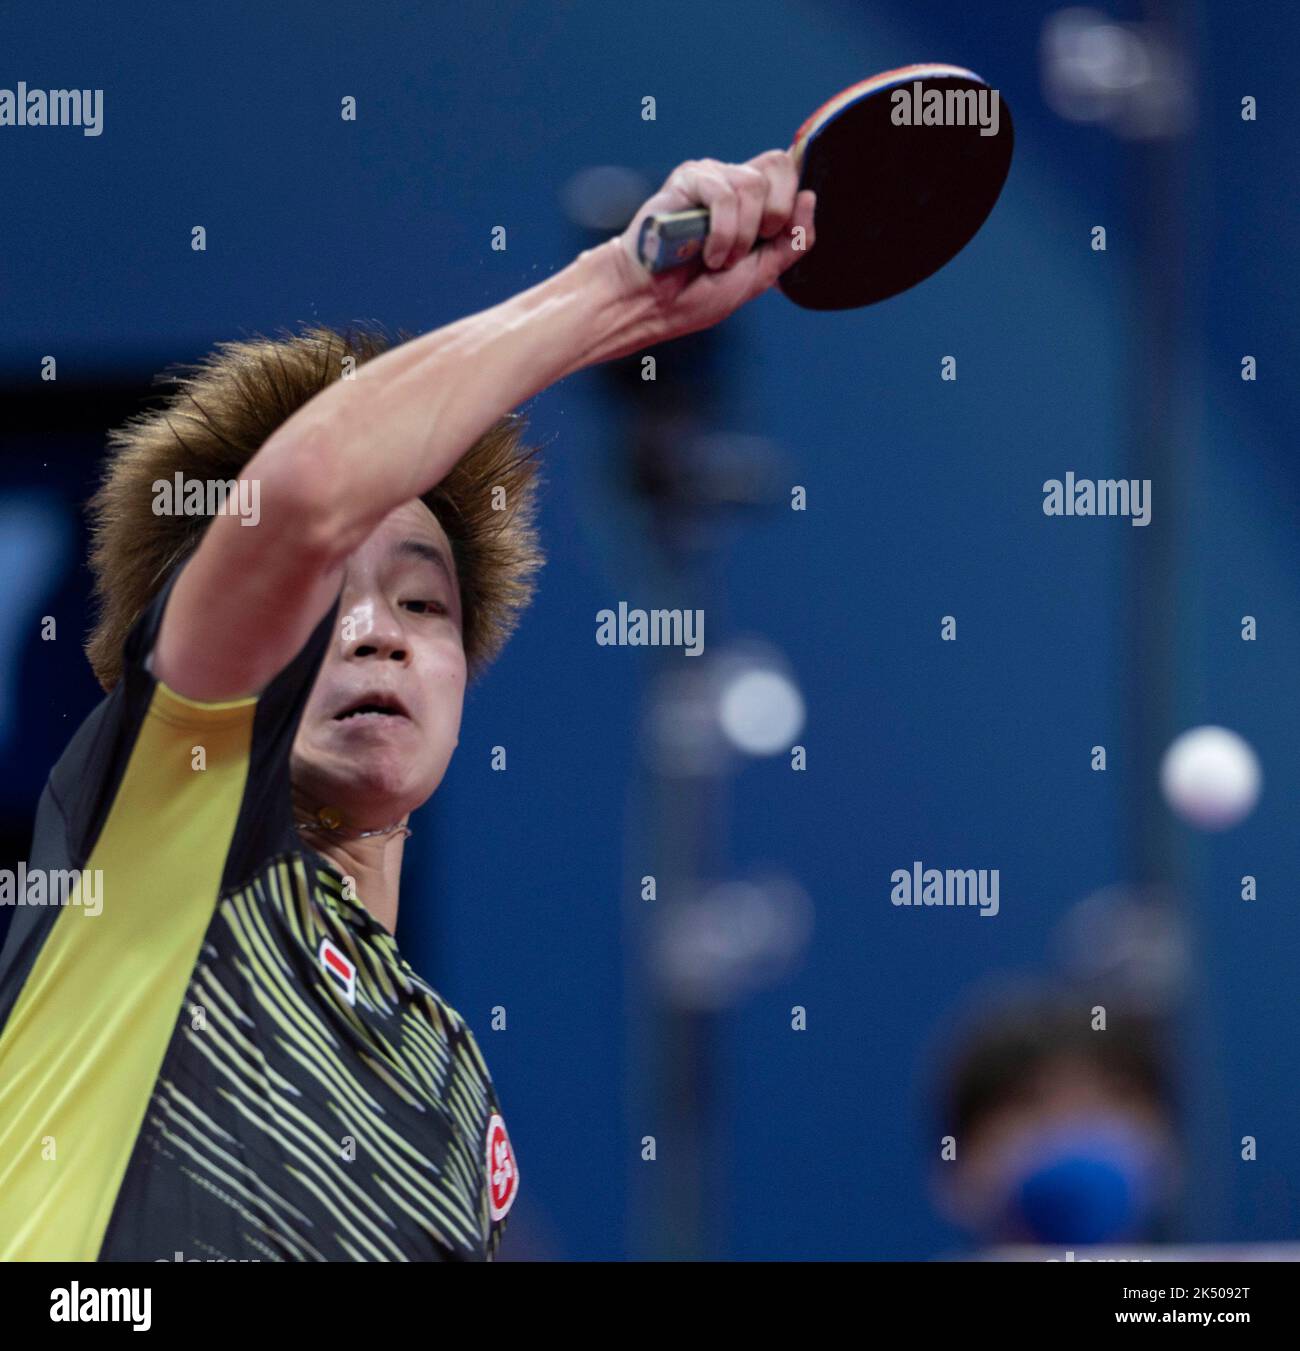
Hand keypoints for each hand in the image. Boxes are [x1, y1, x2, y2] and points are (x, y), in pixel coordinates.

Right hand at [600, 149, 815, 348]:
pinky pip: (724, 194)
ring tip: (717, 259)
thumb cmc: (697, 295)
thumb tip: (809, 196)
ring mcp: (710, 180)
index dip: (791, 201)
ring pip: (754, 185)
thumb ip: (792, 240)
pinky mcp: (687, 181)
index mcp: (752, 204)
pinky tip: (706, 252)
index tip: (771, 237)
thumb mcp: (761, 275)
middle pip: (778, 165)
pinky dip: (722, 232)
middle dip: (774, 215)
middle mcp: (732, 184)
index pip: (789, 174)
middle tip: (749, 246)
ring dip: (741, 236)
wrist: (652, 304)